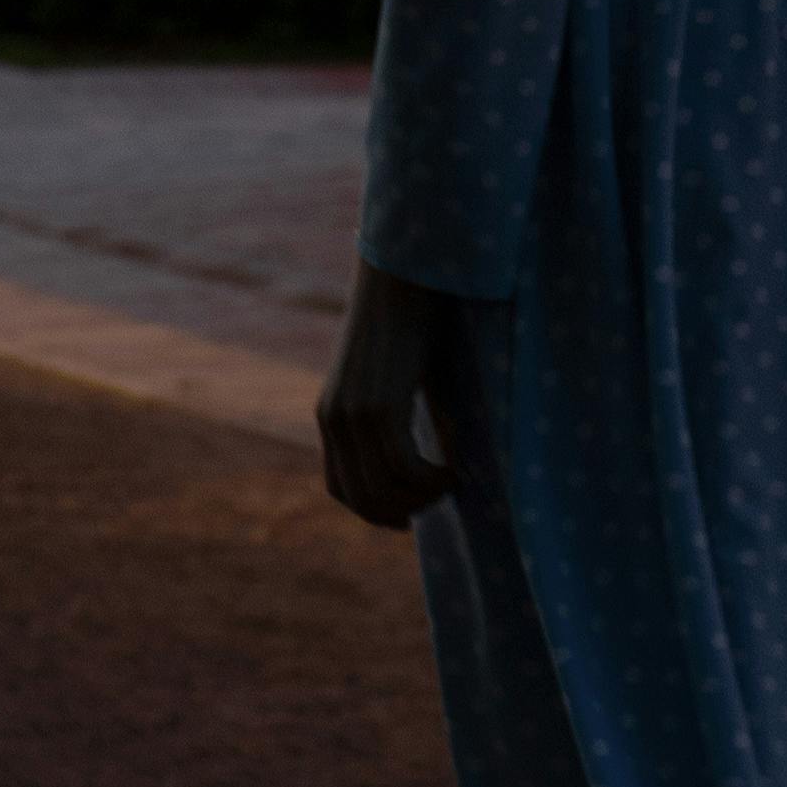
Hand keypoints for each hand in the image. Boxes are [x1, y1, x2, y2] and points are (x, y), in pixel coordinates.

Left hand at [320, 258, 466, 532]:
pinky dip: (434, 478)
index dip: (376, 511)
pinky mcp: (379, 405)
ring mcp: (354, 415)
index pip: (340, 488)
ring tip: (453, 478)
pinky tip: (455, 466)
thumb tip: (428, 460)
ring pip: (385, 490)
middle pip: (363, 499)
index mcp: (331, 414)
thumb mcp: (396, 375)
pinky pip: (405, 467)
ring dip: (424, 497)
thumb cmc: (411, 318)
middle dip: (405, 511)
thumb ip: (397, 416)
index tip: (413, 514)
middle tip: (443, 493)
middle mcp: (334, 419)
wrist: (406, 271)